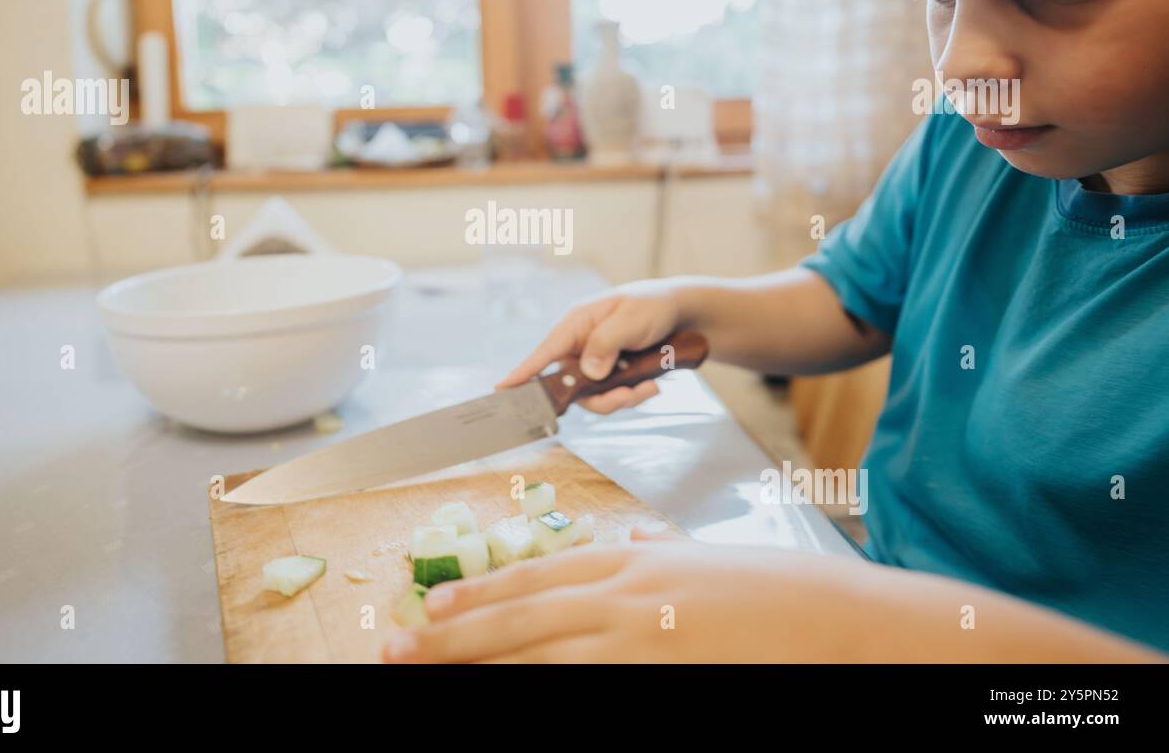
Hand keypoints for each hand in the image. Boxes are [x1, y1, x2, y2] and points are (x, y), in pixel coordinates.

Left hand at [381, 530, 861, 662]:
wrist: (840, 621)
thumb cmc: (780, 592)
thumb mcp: (710, 557)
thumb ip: (664, 549)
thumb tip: (637, 541)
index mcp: (635, 564)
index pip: (538, 576)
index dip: (480, 594)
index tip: (434, 607)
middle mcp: (626, 598)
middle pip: (520, 618)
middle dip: (452, 635)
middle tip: (396, 646)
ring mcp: (640, 641)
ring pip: (536, 657)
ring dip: (478, 666)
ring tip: (426, 669)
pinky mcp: (660, 676)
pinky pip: (582, 690)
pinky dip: (541, 692)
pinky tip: (510, 696)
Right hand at [496, 281, 682, 413]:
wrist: (682, 313)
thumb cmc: (653, 305)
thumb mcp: (631, 319)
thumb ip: (606, 343)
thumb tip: (588, 373)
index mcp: (577, 323)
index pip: (544, 351)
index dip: (523, 372)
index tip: (501, 389)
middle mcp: (580, 345)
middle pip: (569, 385)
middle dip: (600, 397)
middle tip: (627, 395)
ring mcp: (594, 362)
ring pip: (592, 396)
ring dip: (621, 398)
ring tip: (649, 386)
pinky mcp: (609, 374)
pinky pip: (610, 396)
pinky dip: (631, 395)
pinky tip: (652, 385)